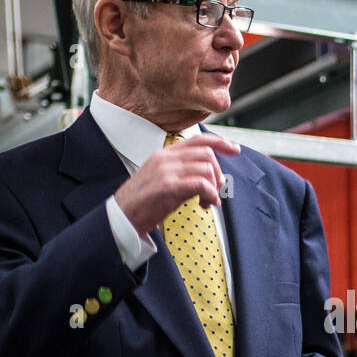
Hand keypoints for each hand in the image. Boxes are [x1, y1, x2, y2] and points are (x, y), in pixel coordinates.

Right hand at [114, 132, 239, 235]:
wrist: (122, 217)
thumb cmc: (143, 203)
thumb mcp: (163, 180)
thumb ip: (183, 173)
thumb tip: (208, 177)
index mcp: (164, 154)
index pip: (198, 139)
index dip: (220, 142)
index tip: (235, 149)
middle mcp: (166, 158)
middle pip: (207, 153)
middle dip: (218, 173)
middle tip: (215, 190)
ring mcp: (166, 171)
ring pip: (206, 168)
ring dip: (214, 187)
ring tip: (207, 202)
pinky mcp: (168, 187)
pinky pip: (201, 184)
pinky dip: (211, 195)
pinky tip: (207, 205)